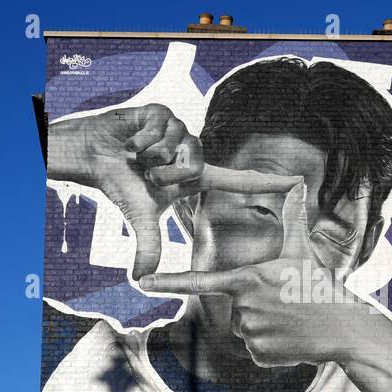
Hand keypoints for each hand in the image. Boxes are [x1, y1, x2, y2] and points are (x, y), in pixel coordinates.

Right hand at [48, 104, 300, 279]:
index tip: (299, 181)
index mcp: (196, 175)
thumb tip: (140, 279)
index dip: (269, 182)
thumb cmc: (120, 183)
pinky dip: (141, 139)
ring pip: (177, 145)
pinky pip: (161, 128)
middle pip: (196, 165)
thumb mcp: (139, 216)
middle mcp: (194, 151)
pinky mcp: (164, 112)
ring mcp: (181, 130)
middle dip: (164, 173)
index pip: (240, 180)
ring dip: (151, 155)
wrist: (92, 154)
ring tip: (138, 155)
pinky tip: (132, 139)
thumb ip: (147, 245)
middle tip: (146, 173)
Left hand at [139, 183, 359, 367]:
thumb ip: (293, 218)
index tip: (141, 282)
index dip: (168, 282)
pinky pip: (256, 351)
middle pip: (234, 309)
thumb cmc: (321, 286)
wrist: (343, 328)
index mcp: (247, 280)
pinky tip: (292, 340)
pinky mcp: (260, 356)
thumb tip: (299, 184)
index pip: (199, 281)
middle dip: (256, 308)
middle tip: (286, 305)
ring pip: (245, 330)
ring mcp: (250, 334)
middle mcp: (242, 308)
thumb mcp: (303, 252)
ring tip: (291, 321)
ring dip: (265, 327)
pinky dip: (272, 348)